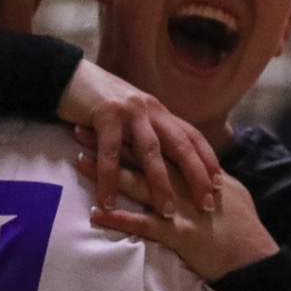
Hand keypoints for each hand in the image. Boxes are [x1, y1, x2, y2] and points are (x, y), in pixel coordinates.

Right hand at [56, 58, 220, 215]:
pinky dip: (110, 179)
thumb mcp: (134, 116)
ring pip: (150, 152)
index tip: (221, 185)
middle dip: (196, 177)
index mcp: (160, 112)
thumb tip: (168, 161)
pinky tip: (108, 202)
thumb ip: (150, 133)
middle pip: (181, 146)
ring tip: (166, 213)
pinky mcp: (104, 115)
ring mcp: (129, 112)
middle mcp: (151, 110)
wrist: (70, 77)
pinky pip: (110, 153)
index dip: (208, 160)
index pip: (193, 137)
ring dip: (160, 184)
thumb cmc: (101, 102)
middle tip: (207, 205)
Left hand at [74, 146, 276, 279]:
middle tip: (82, 129)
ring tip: (80, 162)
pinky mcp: (178, 233)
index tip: (108, 119)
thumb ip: (212, 177)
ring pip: (138, 184)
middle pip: (141, 157)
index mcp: (194, 172)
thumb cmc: (243, 227)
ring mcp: (180, 207)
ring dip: (107, 173)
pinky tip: (97, 213)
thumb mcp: (231, 192)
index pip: (157, 145)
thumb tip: (204, 167)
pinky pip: (143, 224)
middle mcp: (184, 184)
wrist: (254, 256)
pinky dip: (119, 218)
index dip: (131, 132)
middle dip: (110, 143)